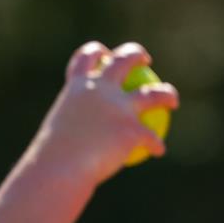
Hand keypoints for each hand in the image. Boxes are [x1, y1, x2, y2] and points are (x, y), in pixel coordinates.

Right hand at [0, 41, 180, 222]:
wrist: (60, 170)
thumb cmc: (51, 161)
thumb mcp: (57, 140)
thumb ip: (72, 133)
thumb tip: (73, 144)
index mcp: (78, 87)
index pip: (86, 59)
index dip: (96, 52)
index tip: (104, 54)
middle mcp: (101, 90)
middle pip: (124, 61)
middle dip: (136, 55)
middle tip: (145, 60)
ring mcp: (119, 108)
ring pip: (153, 93)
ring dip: (166, 93)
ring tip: (172, 99)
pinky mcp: (132, 129)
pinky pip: (150, 137)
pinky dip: (155, 145)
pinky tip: (159, 151)